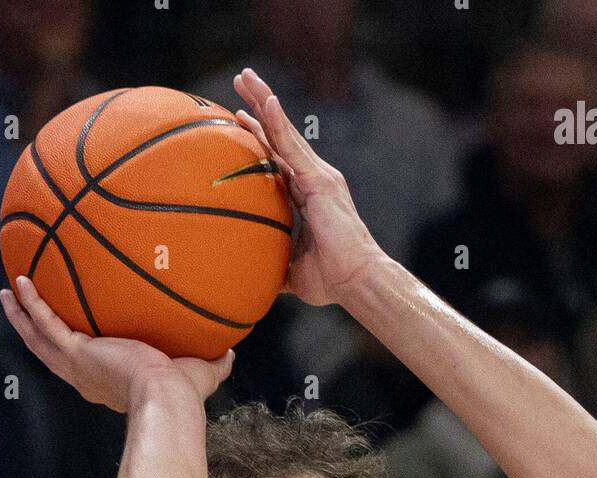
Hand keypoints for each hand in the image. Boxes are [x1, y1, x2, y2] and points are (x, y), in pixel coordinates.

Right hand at [0, 277, 234, 411]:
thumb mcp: (201, 372)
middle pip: (49, 351)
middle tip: (20, 307)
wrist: (167, 398)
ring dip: (21, 316)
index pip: (85, 365)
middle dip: (33, 330)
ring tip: (9, 292)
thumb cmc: (183, 394)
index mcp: (108, 383)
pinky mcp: (75, 353)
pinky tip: (22, 281)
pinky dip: (33, 304)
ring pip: (38, 339)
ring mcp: (77, 366)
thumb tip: (232, 352)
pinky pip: (46, 323)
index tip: (71, 335)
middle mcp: (86, 377)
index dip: (74, 349)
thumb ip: (216, 363)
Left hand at [232, 67, 384, 306]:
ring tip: (246, 77)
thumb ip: (273, 264)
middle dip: (260, 105)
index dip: (260, 135)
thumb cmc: (332, 280)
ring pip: (285, 132)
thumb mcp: (292, 270)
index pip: (278, 157)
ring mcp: (318, 177)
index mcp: (308, 195)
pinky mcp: (321, 181)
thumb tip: (252, 276)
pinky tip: (266, 102)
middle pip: (282, 134)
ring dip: (264, 102)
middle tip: (241, 78)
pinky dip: (279, 123)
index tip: (240, 117)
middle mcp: (314, 179)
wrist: (356, 281)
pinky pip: (294, 147)